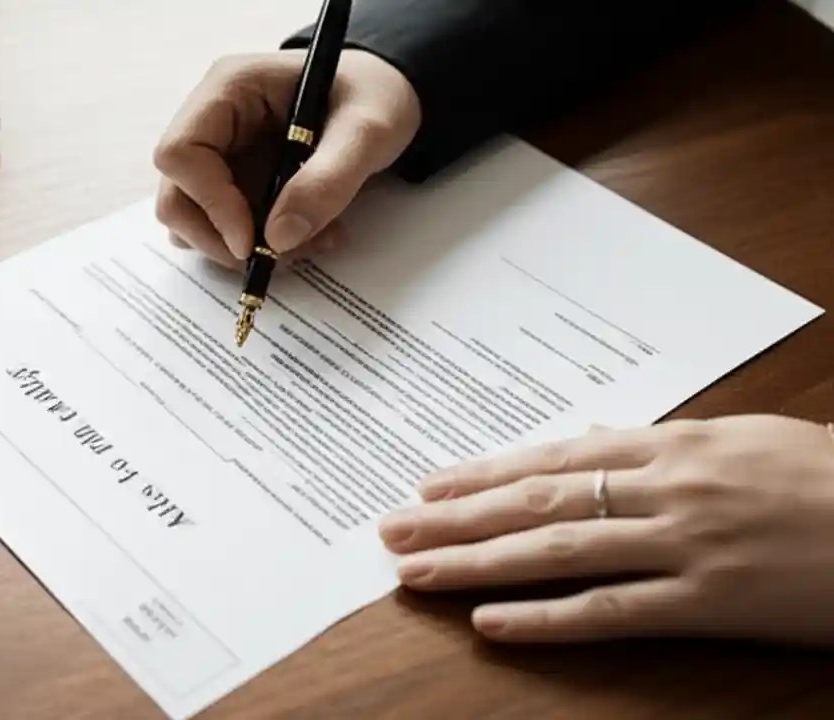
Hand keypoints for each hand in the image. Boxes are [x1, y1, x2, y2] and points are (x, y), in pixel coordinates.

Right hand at [152, 49, 420, 267]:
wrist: (383, 100)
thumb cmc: (374, 97)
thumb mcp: (366, 131)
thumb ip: (327, 180)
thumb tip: (278, 238)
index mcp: (229, 89)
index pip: (180, 153)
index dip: (208, 203)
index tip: (251, 242)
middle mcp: (211, 123)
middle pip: (176, 196)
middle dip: (220, 239)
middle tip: (276, 258)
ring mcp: (219, 158)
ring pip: (196, 221)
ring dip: (244, 249)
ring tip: (311, 242)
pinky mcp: (233, 186)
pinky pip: (225, 230)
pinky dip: (263, 247)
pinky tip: (308, 237)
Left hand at [379, 415, 833, 644]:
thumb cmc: (829, 477)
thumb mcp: (741, 440)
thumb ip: (661, 445)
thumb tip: (593, 442)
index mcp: (675, 444)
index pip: (553, 460)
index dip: (483, 475)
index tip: (428, 487)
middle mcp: (666, 488)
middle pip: (537, 503)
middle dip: (457, 517)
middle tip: (392, 530)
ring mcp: (685, 545)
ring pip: (556, 552)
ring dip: (477, 563)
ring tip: (416, 572)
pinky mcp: (711, 603)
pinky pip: (612, 612)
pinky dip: (546, 619)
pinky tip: (492, 624)